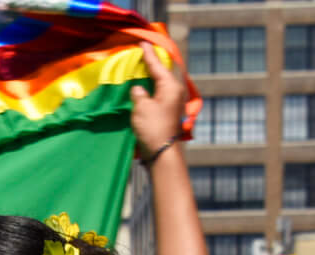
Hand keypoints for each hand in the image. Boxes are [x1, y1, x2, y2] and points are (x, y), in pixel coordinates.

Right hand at [129, 42, 190, 160]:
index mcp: (170, 86)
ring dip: (153, 76)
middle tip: (144, 53)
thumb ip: (139, 93)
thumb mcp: (141, 107)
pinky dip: (153, 88)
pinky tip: (146, 88)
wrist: (163, 152)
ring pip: (162, 83)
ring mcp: (174, 101)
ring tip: (144, 68)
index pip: (157, 66)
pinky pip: (161, 92)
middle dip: (153, 63)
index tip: (143, 43)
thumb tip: (139, 89)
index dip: (148, 55)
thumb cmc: (153, 128)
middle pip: (163, 72)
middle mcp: (176, 91)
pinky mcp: (170, 111)